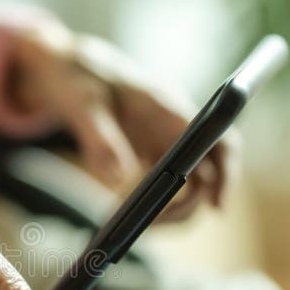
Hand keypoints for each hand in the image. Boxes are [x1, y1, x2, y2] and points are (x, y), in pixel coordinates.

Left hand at [8, 24, 235, 220]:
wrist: (63, 63)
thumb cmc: (74, 75)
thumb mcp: (79, 103)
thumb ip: (98, 137)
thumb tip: (118, 179)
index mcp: (164, 103)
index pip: (218, 138)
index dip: (226, 173)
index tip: (217, 207)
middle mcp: (172, 119)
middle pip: (207, 167)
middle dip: (190, 202)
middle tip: (154, 226)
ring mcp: (162, 133)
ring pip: (188, 177)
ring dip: (171, 206)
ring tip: (135, 226)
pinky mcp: (147, 145)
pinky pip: (165, 178)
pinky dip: (154, 200)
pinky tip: (130, 217)